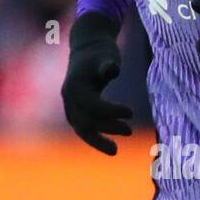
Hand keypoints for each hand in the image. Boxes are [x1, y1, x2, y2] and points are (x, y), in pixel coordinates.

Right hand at [61, 12, 132, 154]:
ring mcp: (70, 106)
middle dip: (108, 128)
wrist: (87, 48)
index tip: (131, 112)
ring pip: (81, 130)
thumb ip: (108, 64)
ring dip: (98, 141)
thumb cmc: (100, 52)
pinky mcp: (75, 111)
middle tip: (129, 131)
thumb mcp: (106, 55)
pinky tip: (110, 145)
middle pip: (86, 121)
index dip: (111, 111)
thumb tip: (110, 69)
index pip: (93, 106)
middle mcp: (69, 99)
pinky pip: (83, 129)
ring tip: (115, 151)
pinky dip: (95, 138)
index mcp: (75, 86)